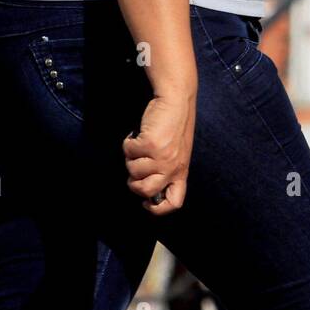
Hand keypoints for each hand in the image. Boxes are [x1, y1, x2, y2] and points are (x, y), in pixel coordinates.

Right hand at [123, 93, 193, 214]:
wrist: (176, 100)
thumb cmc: (175, 126)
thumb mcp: (178, 153)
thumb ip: (167, 169)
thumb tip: (146, 189)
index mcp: (181, 171)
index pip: (175, 203)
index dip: (158, 209)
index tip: (146, 202)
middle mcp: (172, 167)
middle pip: (145, 191)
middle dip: (133, 183)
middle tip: (136, 166)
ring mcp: (161, 157)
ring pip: (132, 170)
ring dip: (131, 157)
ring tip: (140, 144)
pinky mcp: (150, 144)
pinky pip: (128, 152)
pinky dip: (128, 142)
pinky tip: (138, 134)